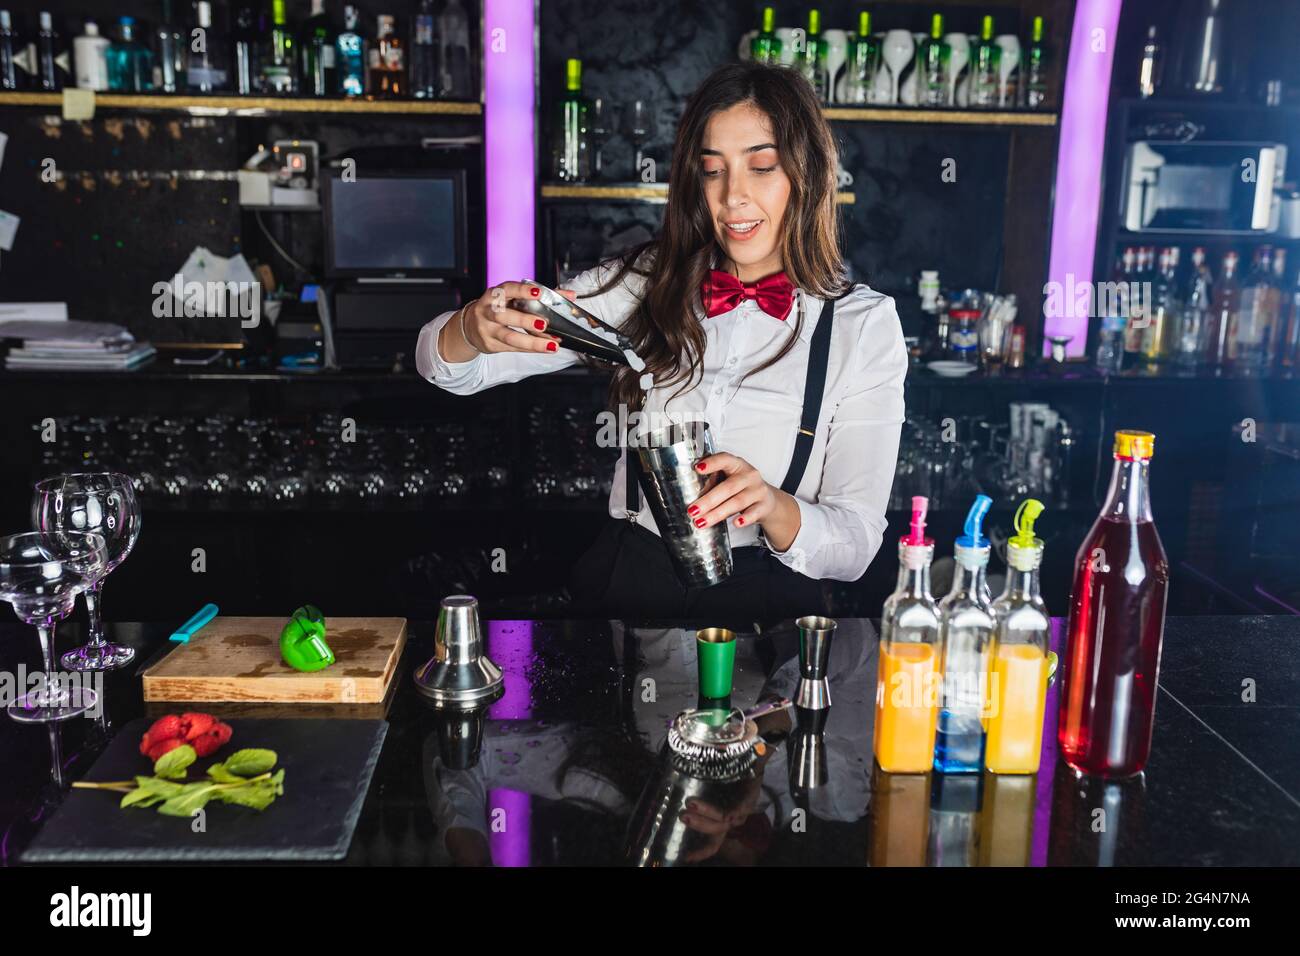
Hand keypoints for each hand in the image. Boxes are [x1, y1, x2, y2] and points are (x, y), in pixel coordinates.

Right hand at [439, 280, 574, 361]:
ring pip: (509, 336)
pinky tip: (544, 349)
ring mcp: (487, 329)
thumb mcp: (513, 298)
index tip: (538, 292)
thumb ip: (542, 296)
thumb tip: (571, 295)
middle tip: (544, 323)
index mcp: (495, 294)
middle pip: (504, 315)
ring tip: (551, 345)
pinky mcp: (490, 344)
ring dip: (532, 342)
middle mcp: (487, 310)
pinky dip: (530, 349)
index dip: (522, 290)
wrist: (470, 327)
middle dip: (525, 320)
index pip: (507, 289)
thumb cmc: (498, 308)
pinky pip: (512, 348)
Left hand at [687, 453, 774, 528]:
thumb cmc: (742, 488)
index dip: (711, 463)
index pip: (724, 460)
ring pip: (737, 502)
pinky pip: (754, 513)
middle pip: (727, 487)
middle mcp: (748, 475)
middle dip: (708, 500)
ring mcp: (757, 490)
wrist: (767, 500)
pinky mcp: (763, 506)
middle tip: (693, 510)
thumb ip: (712, 485)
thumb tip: (692, 497)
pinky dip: (745, 519)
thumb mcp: (728, 480)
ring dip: (717, 513)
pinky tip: (736, 523)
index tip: (698, 468)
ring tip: (702, 521)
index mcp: (737, 465)